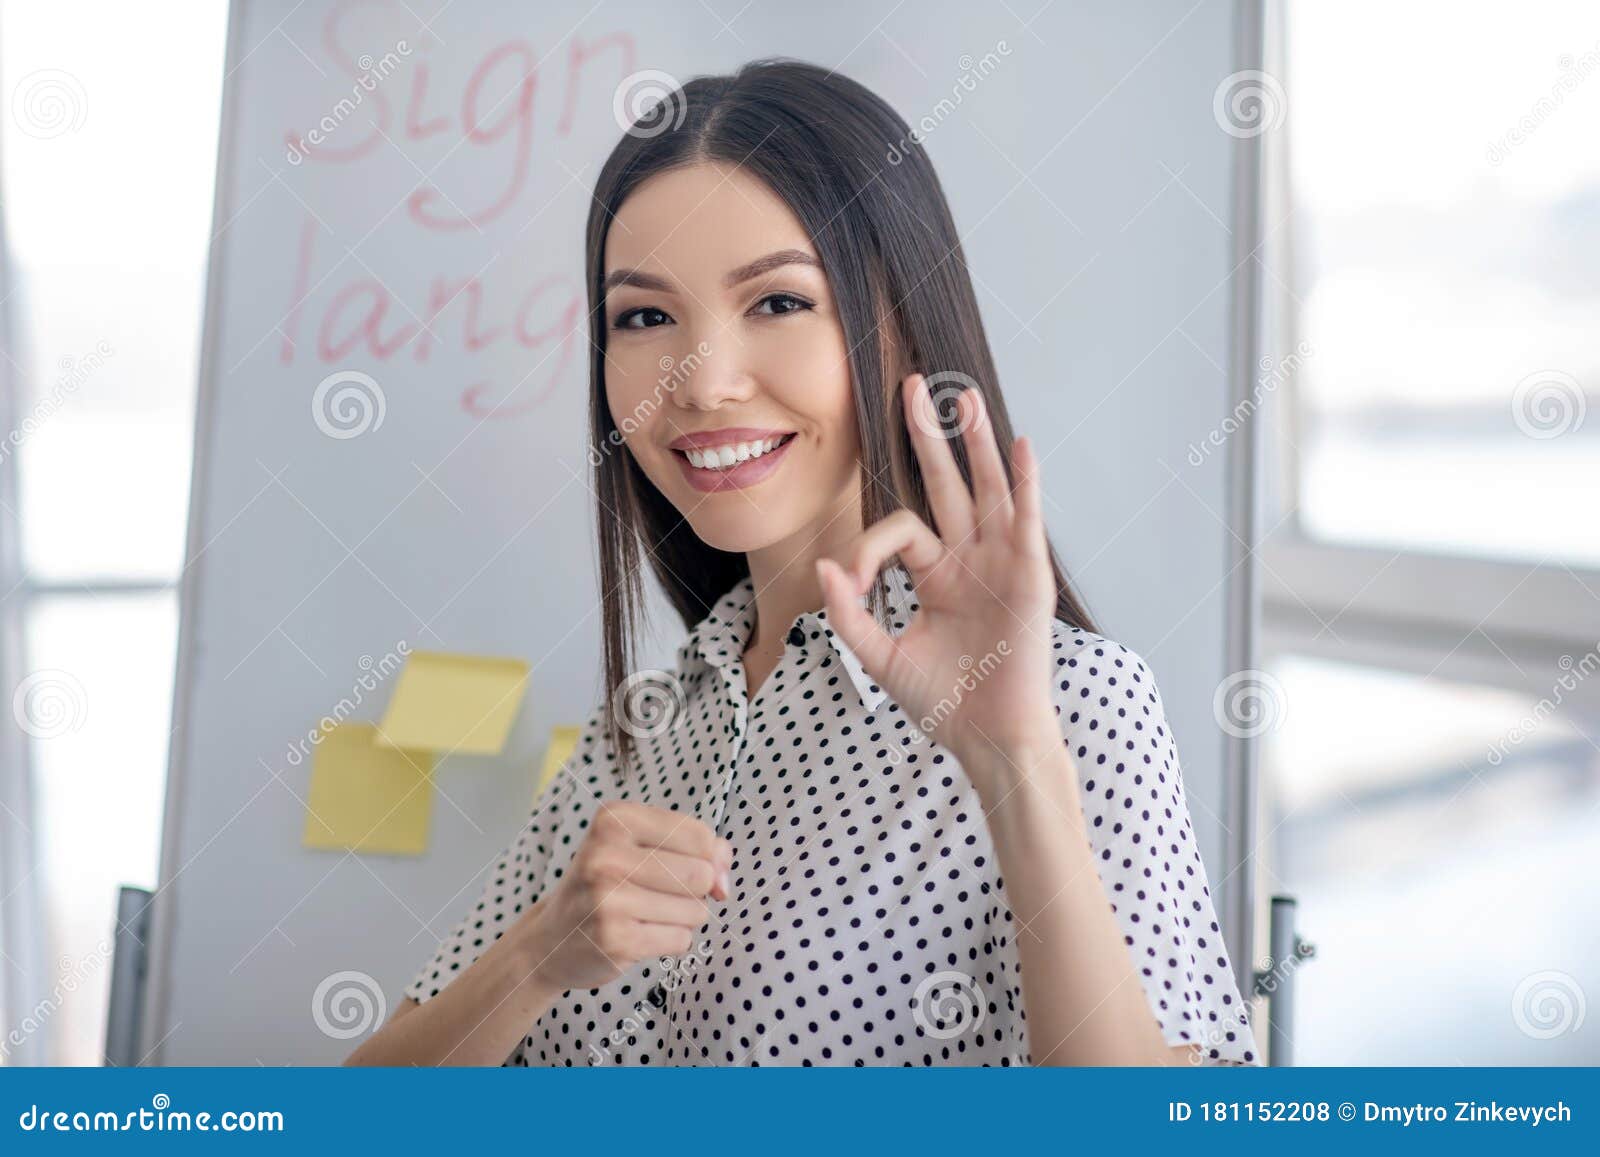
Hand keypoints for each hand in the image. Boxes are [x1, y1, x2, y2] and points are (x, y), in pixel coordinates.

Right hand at [521, 800, 731, 993]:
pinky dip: (670, 941)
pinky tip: (639, 934)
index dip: (708, 856)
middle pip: (701, 874)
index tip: (687, 867)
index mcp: (615, 819)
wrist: (552, 938)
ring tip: (645, 914)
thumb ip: (695, 847)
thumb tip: (724, 873)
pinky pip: (681, 939)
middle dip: (694, 890)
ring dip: (682, 918)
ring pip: (696, 911)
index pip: (699, 834)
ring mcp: (608, 898)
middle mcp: (607, 854)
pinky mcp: (616, 939)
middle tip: (658, 893)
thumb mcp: (641, 847)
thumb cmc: (604, 885)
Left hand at [816, 374, 1059, 787]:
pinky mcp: (1028, 575)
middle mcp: (970, 560)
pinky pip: (1025, 519)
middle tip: (912, 387)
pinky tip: (1018, 444)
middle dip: (929, 436)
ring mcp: (1001, 563)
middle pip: (946, 484)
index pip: (901, 531)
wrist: (987, 736)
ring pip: (985, 490)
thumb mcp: (880, 655)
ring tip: (964, 396)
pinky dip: (1025, 482)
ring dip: (976, 443)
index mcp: (937, 575)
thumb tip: (822, 567)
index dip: (868, 546)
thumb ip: (850, 613)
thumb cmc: (941, 701)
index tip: (851, 577)